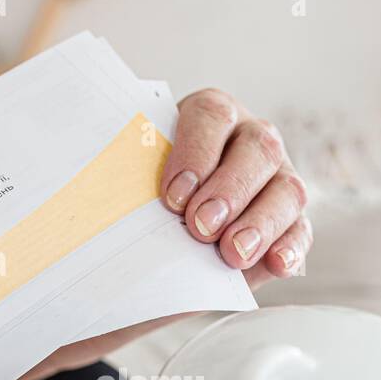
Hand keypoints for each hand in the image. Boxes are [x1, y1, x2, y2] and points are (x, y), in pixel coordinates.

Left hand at [12, 89, 310, 379]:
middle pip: (259, 148)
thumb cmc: (125, 216)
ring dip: (261, 221)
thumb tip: (80, 183)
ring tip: (230, 253)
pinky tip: (273, 264)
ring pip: (288, 189)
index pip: (211, 114)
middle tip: (199, 227)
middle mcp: (246, 144)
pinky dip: (290, 246)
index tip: (169, 195)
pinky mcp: (287, 227)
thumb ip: (115, 183)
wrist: (134, 263)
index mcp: (205, 119)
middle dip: (230, 188)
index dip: (196, 150)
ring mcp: (272, 184)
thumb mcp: (115, 194)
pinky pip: (300, 231)